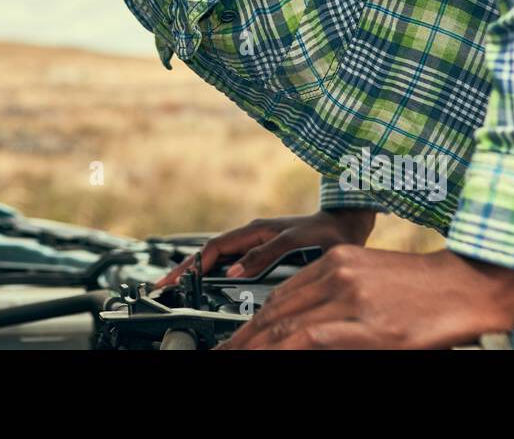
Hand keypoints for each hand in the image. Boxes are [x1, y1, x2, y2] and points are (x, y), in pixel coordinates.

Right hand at [153, 209, 375, 290]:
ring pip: (221, 260)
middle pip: (210, 255)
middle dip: (186, 270)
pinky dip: (218, 275)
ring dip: (200, 273)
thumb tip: (235, 272)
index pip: (213, 250)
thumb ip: (265, 256)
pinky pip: (234, 265)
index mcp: (254, 231)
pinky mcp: (265, 254)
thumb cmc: (326, 231)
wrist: (348, 225)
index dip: (192, 266)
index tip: (174, 280)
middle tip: (165, 287)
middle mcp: (252, 237)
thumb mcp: (294, 242)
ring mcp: (257, 245)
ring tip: (181, 288)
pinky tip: (214, 287)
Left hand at [218, 246, 513, 348]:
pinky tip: (268, 357)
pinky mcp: (367, 322)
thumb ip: (336, 300)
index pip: (281, 294)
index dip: (254, 320)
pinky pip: (313, 338)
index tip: (236, 338)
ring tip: (233, 358)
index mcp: (336, 262)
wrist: (469, 284)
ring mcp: (350, 297)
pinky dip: (284, 350)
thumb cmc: (427, 289)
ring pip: (287, 325)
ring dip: (255, 346)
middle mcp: (337, 274)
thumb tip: (304, 331)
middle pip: (277, 309)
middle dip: (245, 336)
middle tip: (222, 353)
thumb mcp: (371, 284)